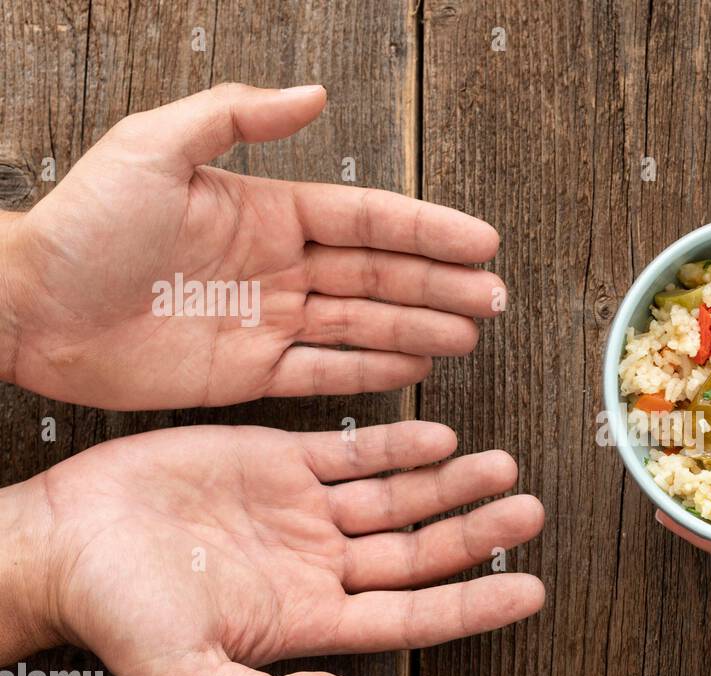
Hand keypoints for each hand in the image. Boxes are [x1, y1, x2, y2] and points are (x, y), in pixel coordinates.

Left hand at [0, 83, 504, 409]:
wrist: (29, 306)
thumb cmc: (79, 223)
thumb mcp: (153, 145)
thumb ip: (237, 116)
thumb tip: (313, 96)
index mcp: (263, 211)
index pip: (366, 219)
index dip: (428, 230)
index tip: (479, 241)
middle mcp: (275, 266)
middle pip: (380, 275)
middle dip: (440, 286)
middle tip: (492, 297)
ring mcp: (267, 321)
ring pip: (362, 324)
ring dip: (418, 329)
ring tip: (468, 335)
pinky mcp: (248, 371)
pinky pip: (323, 372)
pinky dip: (369, 372)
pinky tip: (411, 369)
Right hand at [0, 421, 543, 675]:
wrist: (62, 543)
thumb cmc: (117, 619)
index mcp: (309, 619)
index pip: (413, 616)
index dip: (474, 604)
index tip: (531, 590)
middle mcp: (318, 565)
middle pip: (419, 552)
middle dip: (477, 533)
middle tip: (529, 511)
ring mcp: (303, 511)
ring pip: (397, 497)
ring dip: (451, 483)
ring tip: (502, 468)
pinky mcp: (276, 461)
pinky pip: (352, 450)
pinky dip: (397, 443)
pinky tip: (438, 435)